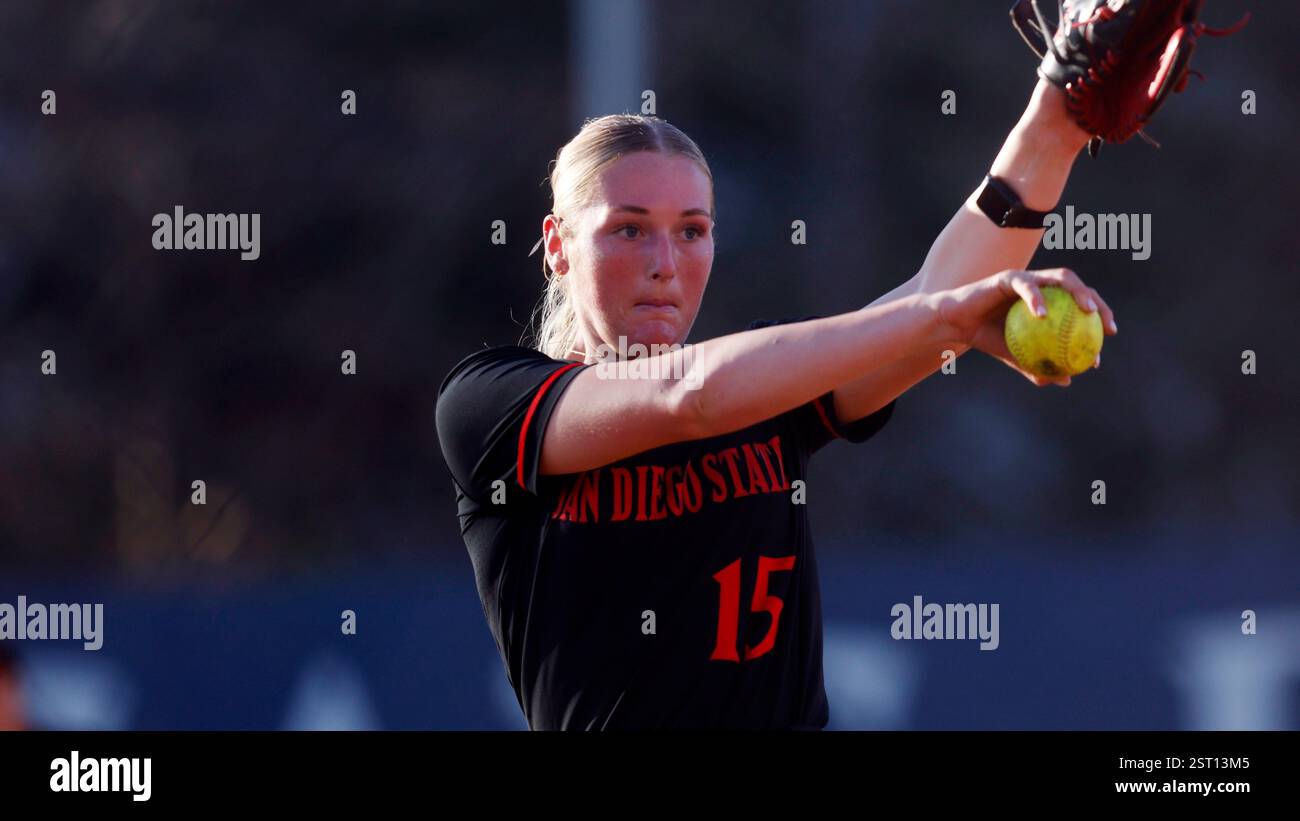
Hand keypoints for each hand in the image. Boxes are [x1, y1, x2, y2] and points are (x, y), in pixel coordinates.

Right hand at [928, 267, 1117, 386]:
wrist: (957, 325)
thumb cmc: (986, 338)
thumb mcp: (1016, 356)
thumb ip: (1039, 366)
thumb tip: (1067, 381)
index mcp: (1048, 301)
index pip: (1081, 303)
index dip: (1101, 315)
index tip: (1109, 335)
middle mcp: (1042, 285)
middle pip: (1078, 286)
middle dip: (1097, 300)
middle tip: (1102, 321)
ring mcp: (1028, 278)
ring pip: (1060, 277)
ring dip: (1078, 291)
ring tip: (1087, 310)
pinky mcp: (1009, 276)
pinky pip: (1027, 285)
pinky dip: (1036, 298)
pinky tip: (1042, 315)